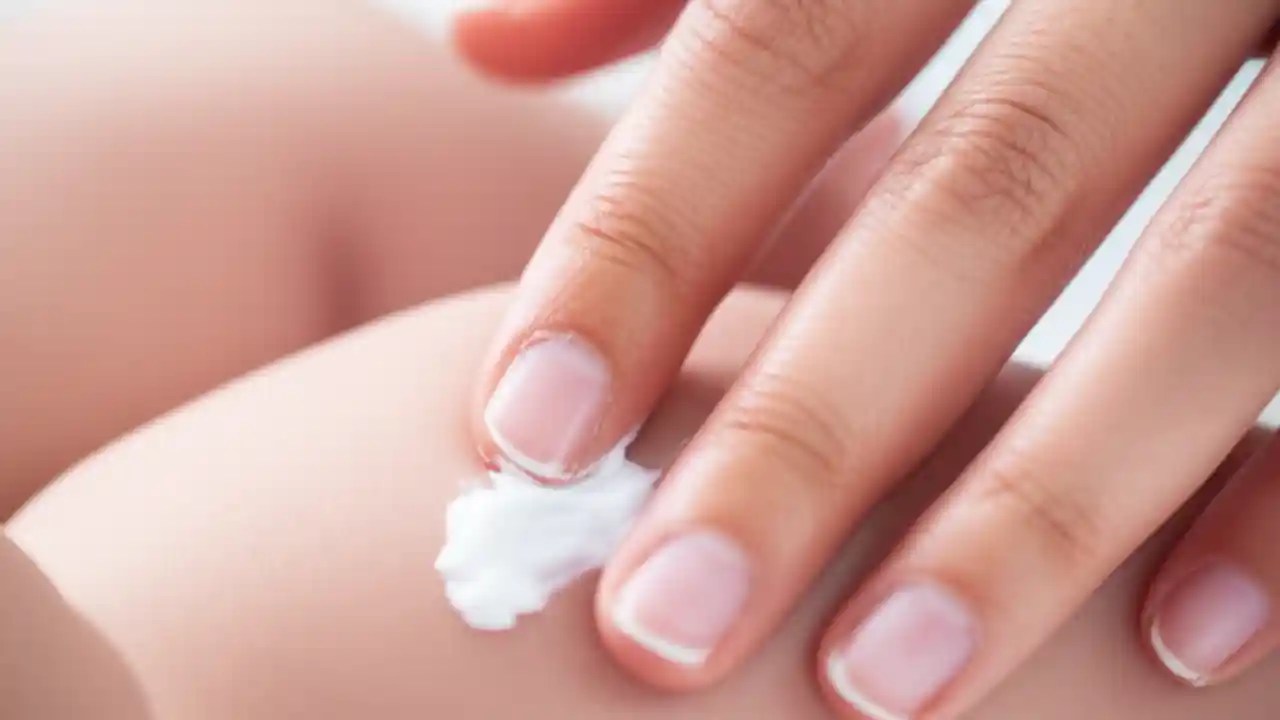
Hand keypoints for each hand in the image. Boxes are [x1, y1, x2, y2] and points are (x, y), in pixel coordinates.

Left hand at [459, 1, 1279, 717]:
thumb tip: (486, 39)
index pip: (778, 46)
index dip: (647, 238)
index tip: (523, 435)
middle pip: (985, 192)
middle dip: (817, 422)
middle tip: (665, 623)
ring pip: (1217, 280)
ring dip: (1041, 506)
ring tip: (880, 687)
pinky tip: (1183, 642)